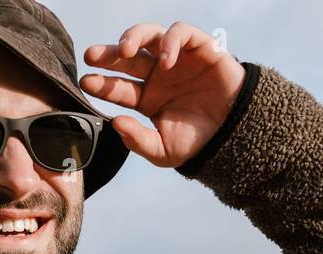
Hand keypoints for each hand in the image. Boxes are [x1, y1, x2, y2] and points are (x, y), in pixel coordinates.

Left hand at [80, 22, 246, 167]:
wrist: (235, 134)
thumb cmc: (199, 142)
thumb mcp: (164, 151)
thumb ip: (139, 140)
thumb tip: (116, 123)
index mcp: (146, 98)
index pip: (118, 86)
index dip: (102, 83)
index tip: (87, 82)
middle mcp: (157, 75)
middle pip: (126, 57)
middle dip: (107, 54)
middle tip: (92, 56)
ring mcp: (176, 59)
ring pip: (148, 36)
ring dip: (133, 37)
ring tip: (125, 51)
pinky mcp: (198, 47)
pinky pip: (180, 33)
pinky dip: (171, 42)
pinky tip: (167, 61)